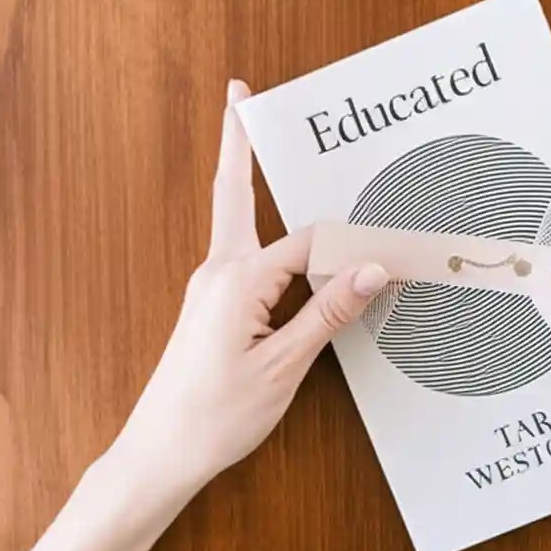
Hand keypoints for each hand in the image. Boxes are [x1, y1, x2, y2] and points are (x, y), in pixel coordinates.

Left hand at [115, 80, 389, 484]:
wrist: (157, 456)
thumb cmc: (215, 416)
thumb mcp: (283, 367)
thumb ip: (327, 314)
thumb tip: (370, 269)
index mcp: (235, 281)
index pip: (309, 243)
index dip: (353, 247)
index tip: (393, 254)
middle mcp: (217, 272)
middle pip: (235, 191)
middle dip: (239, 142)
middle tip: (240, 93)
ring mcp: (210, 288)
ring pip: (240, 221)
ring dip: (248, 180)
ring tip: (253, 138)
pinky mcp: (212, 307)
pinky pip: (245, 255)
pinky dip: (264, 233)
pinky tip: (279, 236)